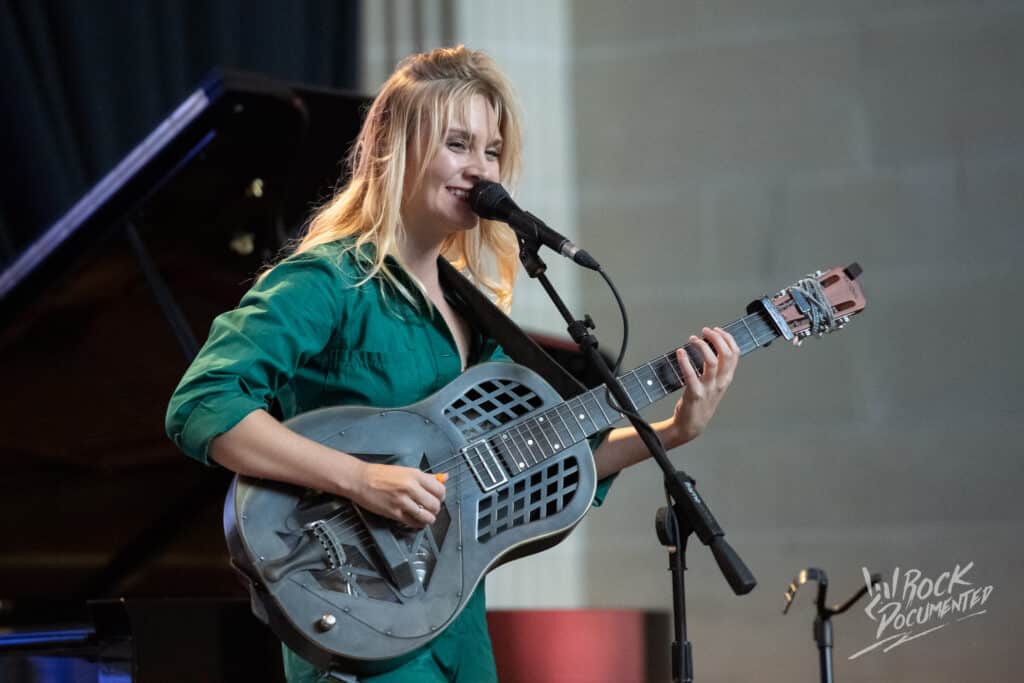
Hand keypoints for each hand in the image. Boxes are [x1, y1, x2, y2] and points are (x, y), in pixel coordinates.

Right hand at [351, 462, 447, 528]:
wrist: (360, 479)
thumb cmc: (380, 474)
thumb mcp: (406, 470)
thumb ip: (426, 476)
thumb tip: (444, 477)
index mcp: (415, 475)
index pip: (440, 489)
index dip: (441, 496)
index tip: (438, 498)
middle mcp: (411, 488)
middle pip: (435, 504)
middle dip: (435, 509)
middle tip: (431, 508)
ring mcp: (402, 501)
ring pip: (426, 516)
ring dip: (428, 519)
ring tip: (425, 516)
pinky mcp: (394, 513)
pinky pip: (413, 523)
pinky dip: (418, 524)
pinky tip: (417, 521)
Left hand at [670, 326, 738, 445]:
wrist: (692, 425)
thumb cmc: (702, 401)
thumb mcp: (715, 385)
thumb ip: (717, 368)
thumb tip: (711, 345)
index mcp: (726, 378)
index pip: (735, 354)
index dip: (727, 338)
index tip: (716, 330)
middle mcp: (721, 382)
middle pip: (726, 355)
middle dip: (716, 338)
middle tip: (705, 331)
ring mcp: (708, 389)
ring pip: (711, 362)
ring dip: (701, 346)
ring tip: (692, 339)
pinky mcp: (695, 394)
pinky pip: (691, 375)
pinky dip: (685, 361)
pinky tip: (680, 352)